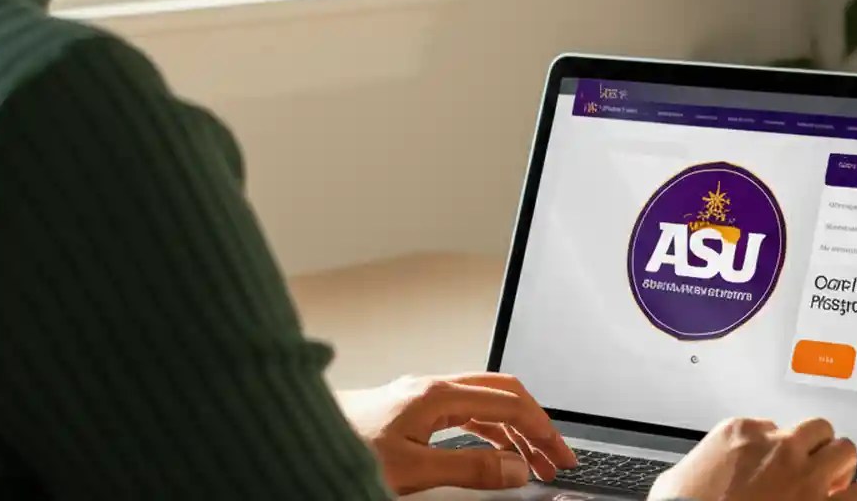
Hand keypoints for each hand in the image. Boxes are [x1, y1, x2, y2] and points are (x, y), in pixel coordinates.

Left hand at [338, 373, 577, 494]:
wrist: (297, 438)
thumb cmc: (343, 448)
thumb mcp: (412, 469)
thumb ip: (469, 468)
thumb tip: (515, 468)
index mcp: (437, 394)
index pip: (508, 403)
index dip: (541, 430)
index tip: (559, 455)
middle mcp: (432, 387)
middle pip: (503, 394)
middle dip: (535, 424)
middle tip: (555, 456)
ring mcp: (422, 396)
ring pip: (485, 403)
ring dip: (513, 430)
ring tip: (532, 461)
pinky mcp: (412, 409)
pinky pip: (465, 412)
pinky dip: (490, 430)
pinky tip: (495, 451)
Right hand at [650, 417, 856, 500]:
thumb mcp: (678, 477)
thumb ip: (707, 461)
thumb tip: (709, 468)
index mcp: (741, 433)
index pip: (774, 425)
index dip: (778, 447)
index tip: (775, 463)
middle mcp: (778, 448)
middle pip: (818, 430)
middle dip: (817, 449)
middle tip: (812, 468)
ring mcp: (804, 477)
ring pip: (845, 453)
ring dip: (840, 470)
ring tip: (834, 487)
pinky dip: (856, 499)